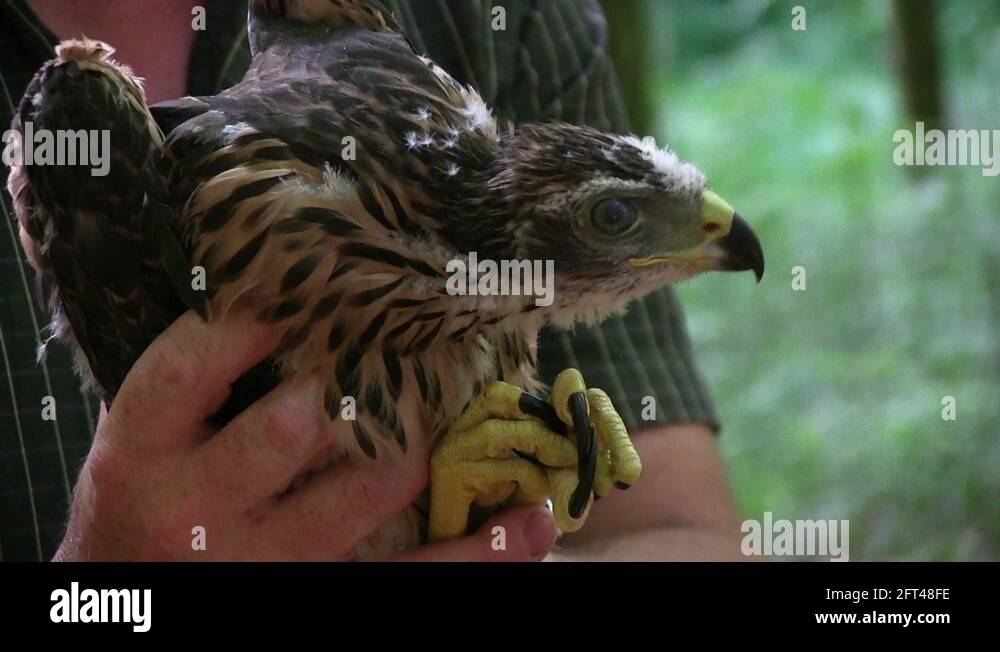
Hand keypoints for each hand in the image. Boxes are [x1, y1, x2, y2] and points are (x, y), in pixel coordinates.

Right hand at [54, 309, 555, 560]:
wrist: (131, 610)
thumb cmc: (138, 512)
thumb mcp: (140, 447)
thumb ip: (192, 389)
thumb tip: (283, 299)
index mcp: (139, 457)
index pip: (188, 369)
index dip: (249, 317)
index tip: (303, 280)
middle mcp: (198, 511)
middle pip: (289, 426)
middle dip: (348, 379)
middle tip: (393, 338)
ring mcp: (266, 563)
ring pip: (365, 490)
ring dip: (420, 441)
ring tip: (456, 404)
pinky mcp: (321, 599)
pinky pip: (414, 577)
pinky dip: (482, 552)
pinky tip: (531, 520)